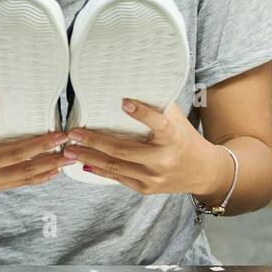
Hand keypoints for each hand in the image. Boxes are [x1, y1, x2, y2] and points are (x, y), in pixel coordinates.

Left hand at [61, 100, 227, 195]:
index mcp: (173, 137)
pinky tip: (84, 162)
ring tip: (70, 149)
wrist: (202, 171)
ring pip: (115, 167)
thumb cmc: (184, 138)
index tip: (124, 102)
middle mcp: (162, 160)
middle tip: (74, 132)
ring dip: (89, 157)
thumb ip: (156, 105)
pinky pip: (117, 178)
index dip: (141, 113)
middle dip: (94, 141)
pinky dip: (98, 170)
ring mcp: (153, 177)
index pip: (158, 123)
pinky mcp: (145, 189)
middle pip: (122, 150)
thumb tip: (130, 82)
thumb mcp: (176, 119)